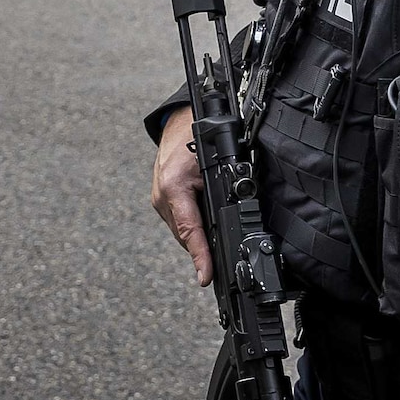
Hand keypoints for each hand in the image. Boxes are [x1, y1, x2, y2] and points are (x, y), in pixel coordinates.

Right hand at [150, 108, 210, 284]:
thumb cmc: (195, 138)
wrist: (178, 122)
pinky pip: (178, 221)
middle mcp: (162, 196)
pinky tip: (203, 225)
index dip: (200, 257)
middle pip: (186, 236)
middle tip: (221, 265)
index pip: (189, 230)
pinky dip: (191, 226)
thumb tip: (241, 218)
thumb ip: (223, 191)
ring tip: (215, 245)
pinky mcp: (160, 199)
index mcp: (174, 187)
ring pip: (182, 231)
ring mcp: (158, 199)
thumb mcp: (215, 164)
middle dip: (204, 249)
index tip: (205, 277)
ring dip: (198, 238)